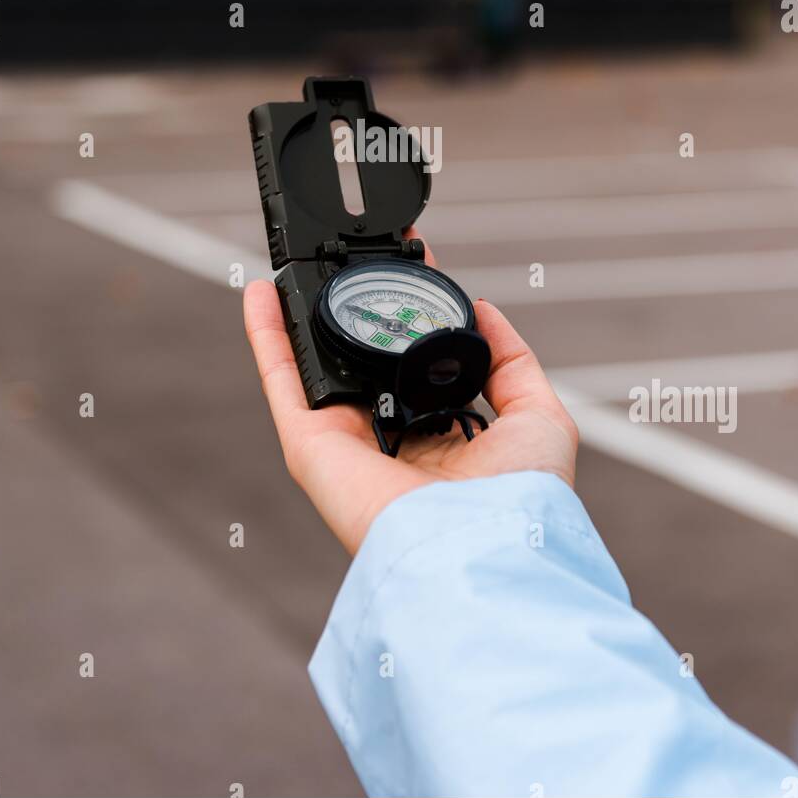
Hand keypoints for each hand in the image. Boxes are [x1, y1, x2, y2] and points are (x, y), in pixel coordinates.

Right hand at [243, 241, 578, 555]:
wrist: (482, 543)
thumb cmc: (520, 497)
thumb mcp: (538, 416)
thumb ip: (512, 362)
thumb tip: (484, 309)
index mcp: (440, 437)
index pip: (418, 362)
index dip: (415, 311)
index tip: (415, 260)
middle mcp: (389, 439)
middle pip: (362, 361)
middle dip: (357, 307)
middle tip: (354, 253)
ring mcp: (346, 442)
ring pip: (315, 366)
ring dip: (300, 316)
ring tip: (298, 262)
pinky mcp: (311, 446)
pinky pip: (283, 379)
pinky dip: (266, 334)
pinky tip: (260, 291)